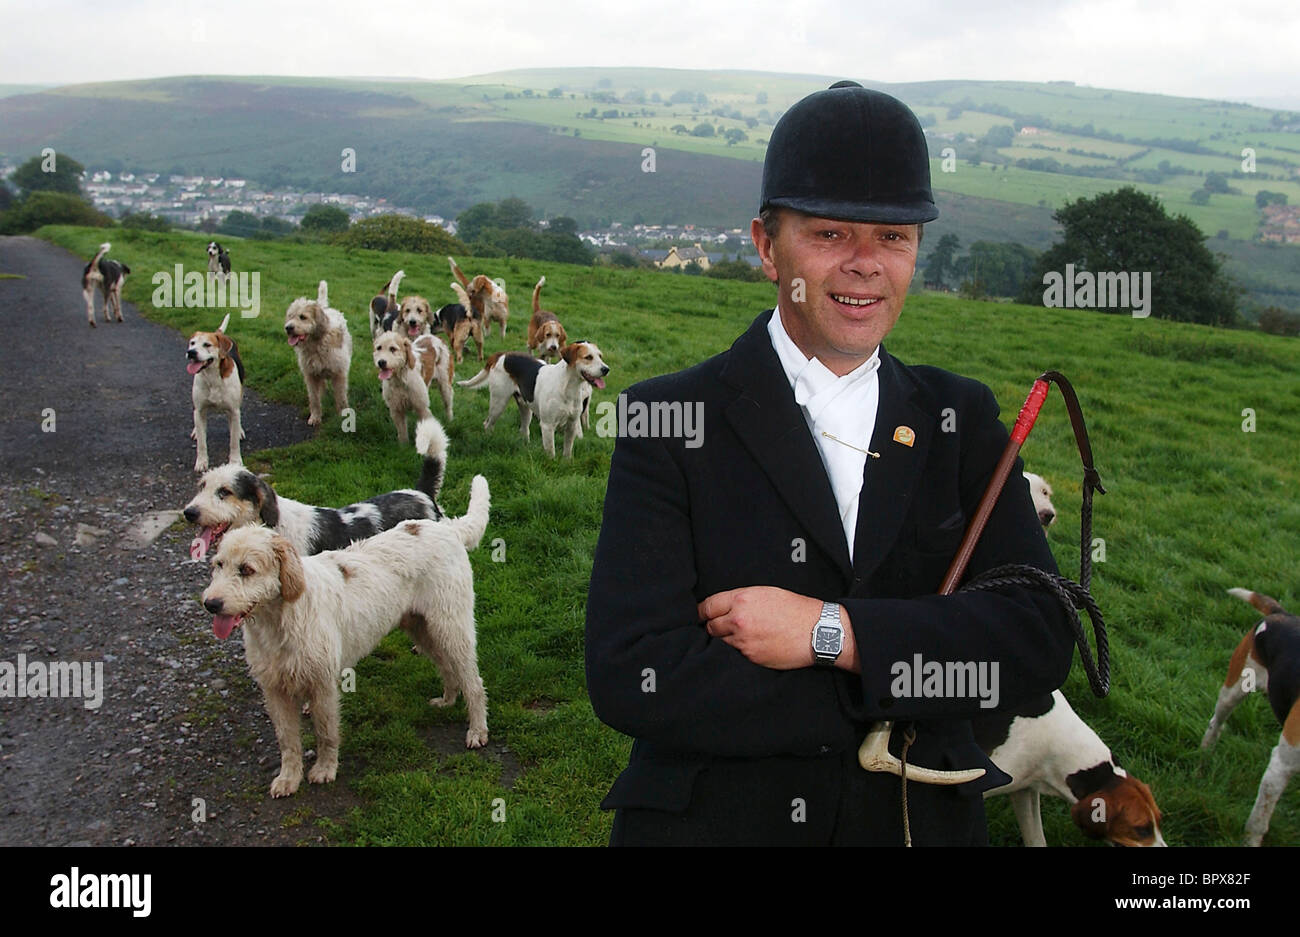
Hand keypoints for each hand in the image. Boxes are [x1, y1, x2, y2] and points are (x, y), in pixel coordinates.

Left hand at [698, 587, 856, 670]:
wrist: (816, 631)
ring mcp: (744, 641)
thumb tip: (724, 606)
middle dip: (713, 626)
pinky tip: (751, 645)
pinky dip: (739, 650)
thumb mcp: (766, 593)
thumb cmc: (795, 609)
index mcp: (741, 600)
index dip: (701, 611)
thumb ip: (742, 599)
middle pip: (710, 626)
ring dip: (726, 640)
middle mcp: (739, 620)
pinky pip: (736, 654)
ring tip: (740, 636)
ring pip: (721, 642)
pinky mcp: (751, 657)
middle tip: (719, 626)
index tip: (699, 615)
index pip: (708, 606)